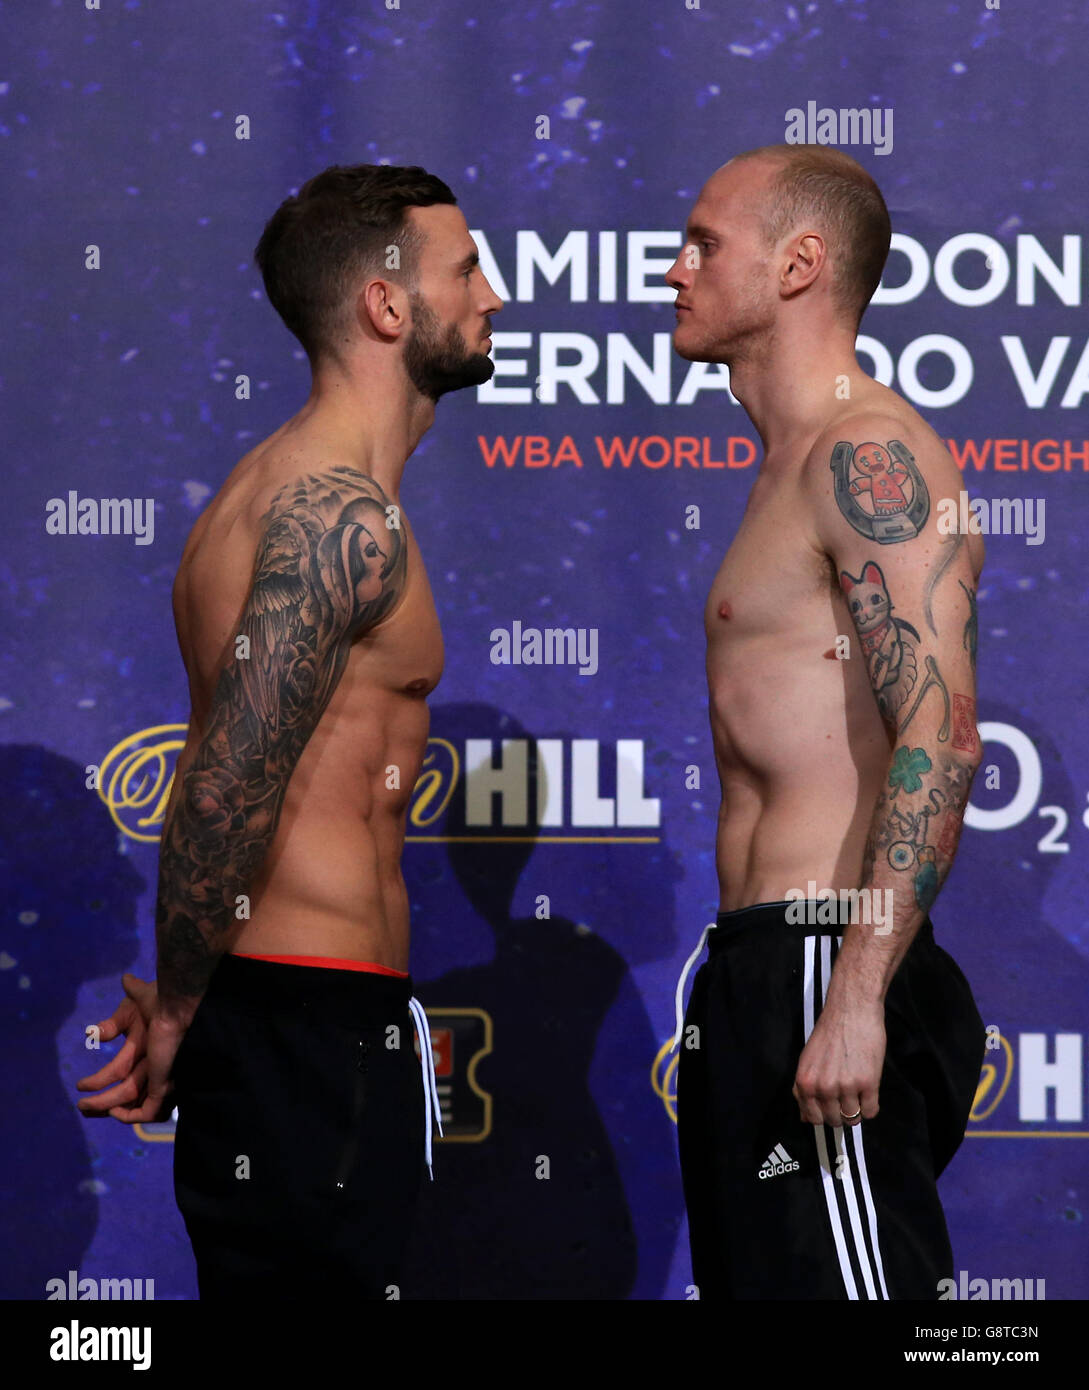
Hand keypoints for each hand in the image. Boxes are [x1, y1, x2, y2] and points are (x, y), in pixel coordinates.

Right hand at [76, 974, 182, 1123]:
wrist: (176, 1002)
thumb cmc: (159, 1000)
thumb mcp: (129, 1011)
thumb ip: (112, 1025)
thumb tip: (91, 1033)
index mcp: (147, 1050)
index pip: (122, 1073)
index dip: (101, 1082)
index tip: (82, 1086)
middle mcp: (154, 1067)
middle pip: (127, 1093)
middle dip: (102, 1102)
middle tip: (81, 1107)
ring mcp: (159, 1077)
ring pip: (131, 1101)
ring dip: (107, 1107)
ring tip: (84, 1107)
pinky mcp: (163, 1084)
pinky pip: (150, 1110)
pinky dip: (131, 1115)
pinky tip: (113, 1111)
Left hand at [792, 998, 885, 1127]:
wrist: (852, 1009)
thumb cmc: (830, 1031)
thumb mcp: (807, 1059)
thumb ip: (804, 1088)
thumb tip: (804, 1116)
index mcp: (805, 1082)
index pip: (812, 1118)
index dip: (823, 1114)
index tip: (830, 1108)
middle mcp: (823, 1087)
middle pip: (833, 1121)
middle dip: (840, 1112)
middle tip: (846, 1096)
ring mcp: (846, 1087)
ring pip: (853, 1118)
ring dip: (856, 1109)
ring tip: (858, 1090)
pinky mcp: (868, 1083)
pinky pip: (871, 1111)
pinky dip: (871, 1106)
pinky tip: (869, 1091)